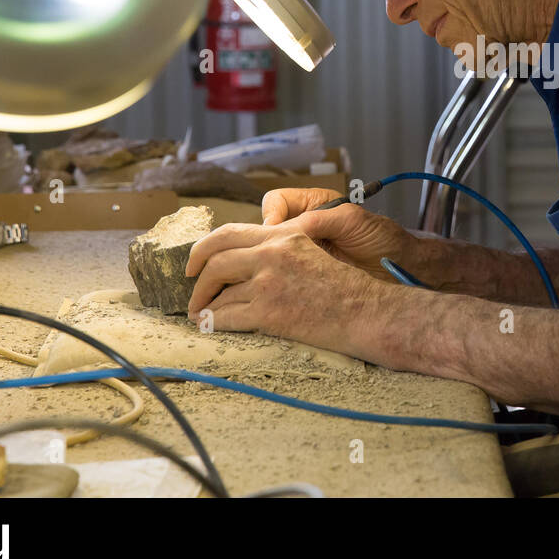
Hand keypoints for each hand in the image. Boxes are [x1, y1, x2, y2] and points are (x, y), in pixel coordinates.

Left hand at [184, 221, 379, 347]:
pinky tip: (210, 326)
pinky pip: (225, 317)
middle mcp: (272, 254)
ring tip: (201, 315)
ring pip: (219, 293)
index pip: (228, 232)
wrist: (366, 312)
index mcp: (283, 236)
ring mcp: (268, 283)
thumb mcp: (311, 253)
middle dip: (197, 279)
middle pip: (215, 260)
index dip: (203, 248)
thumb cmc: (345, 289)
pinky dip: (213, 323)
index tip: (195, 263)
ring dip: (205, 306)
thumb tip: (244, 264)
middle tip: (192, 292)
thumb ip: (279, 252)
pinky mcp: (268, 312)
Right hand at [261, 187, 424, 279]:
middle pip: (266, 231)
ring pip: (270, 255)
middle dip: (266, 244)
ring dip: (274, 265)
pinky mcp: (305, 276)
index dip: (271, 217)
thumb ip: (318, 219)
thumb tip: (284, 231)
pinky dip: (284, 281)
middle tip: (276, 259)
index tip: (277, 234)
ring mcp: (303, 253)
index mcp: (312, 206)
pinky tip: (291, 287)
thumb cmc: (382, 238)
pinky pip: (284, 276)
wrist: (401, 268)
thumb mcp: (351, 220)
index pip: (276, 202)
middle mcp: (303, 228)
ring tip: (285, 274)